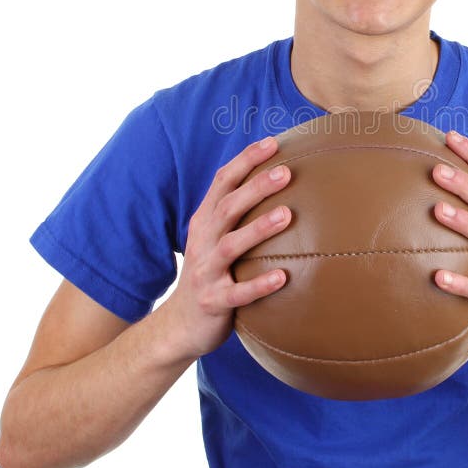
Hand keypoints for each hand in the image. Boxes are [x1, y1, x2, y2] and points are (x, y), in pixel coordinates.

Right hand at [160, 136, 291, 360]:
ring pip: (231, 246)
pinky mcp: (214, 301)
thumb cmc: (211, 271)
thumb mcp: (216, 237)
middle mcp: (203, 241)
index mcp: (205, 220)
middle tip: (286, 172)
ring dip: (259, 229)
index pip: (222, 182)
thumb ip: (236, 212)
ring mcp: (206, 271)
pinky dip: (259, 284)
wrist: (180, 324)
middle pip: (228, 207)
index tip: (273, 143)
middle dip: (256, 187)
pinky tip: (283, 277)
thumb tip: (278, 178)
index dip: (246, 160)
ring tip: (287, 215)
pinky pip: (238, 293)